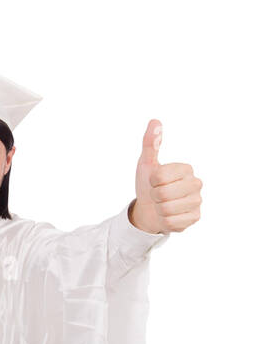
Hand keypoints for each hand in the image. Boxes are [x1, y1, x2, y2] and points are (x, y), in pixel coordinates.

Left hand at [129, 119, 202, 234]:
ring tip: (162, 203)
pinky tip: (168, 215)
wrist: (150, 208)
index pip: (160, 176)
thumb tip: (155, 121)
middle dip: (154, 195)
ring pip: (167, 209)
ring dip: (159, 208)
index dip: (151, 180)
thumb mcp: (146, 161)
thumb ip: (151, 142)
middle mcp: (196, 184)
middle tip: (158, 193)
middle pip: (164, 193)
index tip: (154, 180)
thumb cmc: (148, 183)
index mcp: (186, 169)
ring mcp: (197, 202)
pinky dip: (164, 220)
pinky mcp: (195, 219)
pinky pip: (172, 222)